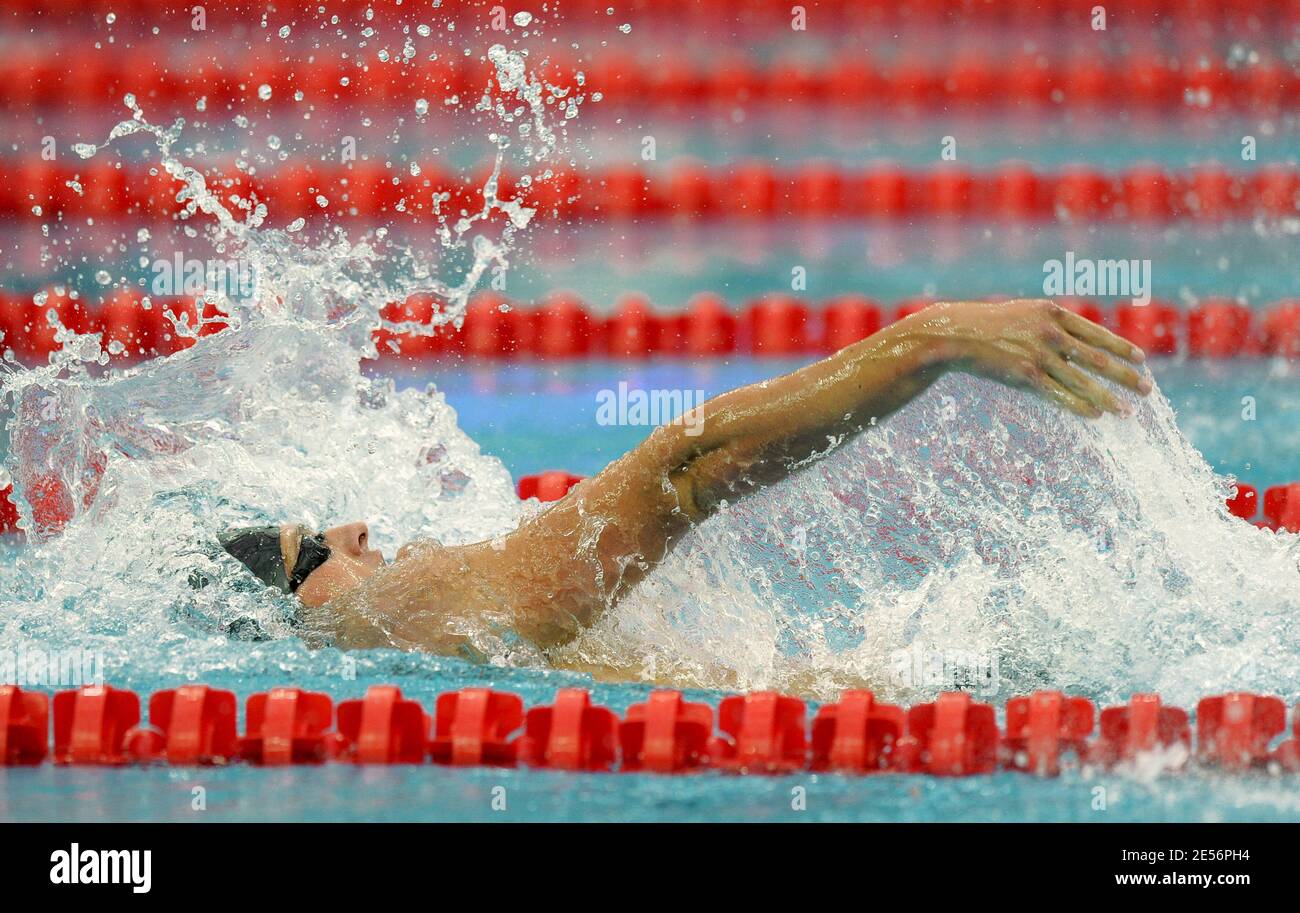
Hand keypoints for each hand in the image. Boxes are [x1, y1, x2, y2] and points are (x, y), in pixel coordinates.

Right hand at [902, 299, 1151, 417]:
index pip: (1096, 333)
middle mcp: (1051, 333)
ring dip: (1108, 397)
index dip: (1120, 348)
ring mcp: (1039, 354)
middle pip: (1097, 358)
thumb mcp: (1023, 314)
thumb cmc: (988, 325)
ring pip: (1082, 380)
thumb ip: (1050, 325)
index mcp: (1053, 313)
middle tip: (1146, 388)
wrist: (955, 334)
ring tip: (1127, 410)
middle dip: (1124, 375)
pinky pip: (1058, 394)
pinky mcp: (1025, 375)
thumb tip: (1075, 343)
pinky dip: (1079, 405)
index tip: (1141, 359)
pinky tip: (1096, 415)